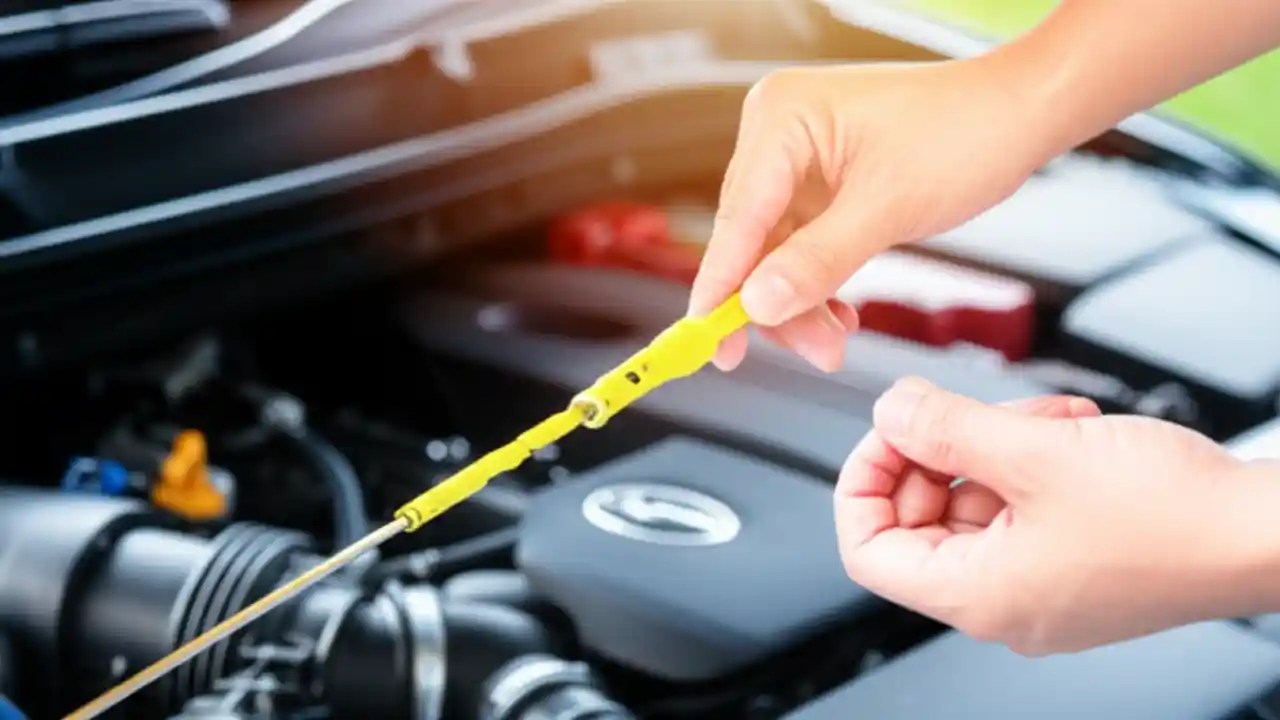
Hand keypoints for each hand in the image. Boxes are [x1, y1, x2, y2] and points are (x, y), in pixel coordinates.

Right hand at [688, 57, 1052, 371]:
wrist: (1021, 114)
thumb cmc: (965, 132)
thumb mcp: (888, 208)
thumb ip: (818, 261)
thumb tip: (758, 305)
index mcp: (781, 119)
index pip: (737, 218)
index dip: (720, 286)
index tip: (706, 341)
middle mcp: (777, 135)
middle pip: (750, 242)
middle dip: (776, 304)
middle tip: (812, 352)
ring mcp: (797, 162)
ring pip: (775, 254)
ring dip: (800, 304)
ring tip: (834, 344)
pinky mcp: (819, 184)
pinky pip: (801, 248)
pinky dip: (818, 286)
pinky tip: (839, 315)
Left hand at [836, 377, 1279, 654]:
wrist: (1266, 531)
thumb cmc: (1174, 517)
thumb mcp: (1034, 453)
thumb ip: (944, 429)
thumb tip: (889, 412)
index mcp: (980, 595)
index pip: (869, 551)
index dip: (864, 483)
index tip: (887, 433)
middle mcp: (1005, 602)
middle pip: (921, 519)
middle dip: (941, 451)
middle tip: (969, 413)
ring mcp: (1042, 583)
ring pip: (976, 501)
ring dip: (996, 444)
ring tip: (1046, 420)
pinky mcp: (1077, 560)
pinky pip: (1022, 505)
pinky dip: (1033, 459)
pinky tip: (1071, 431)